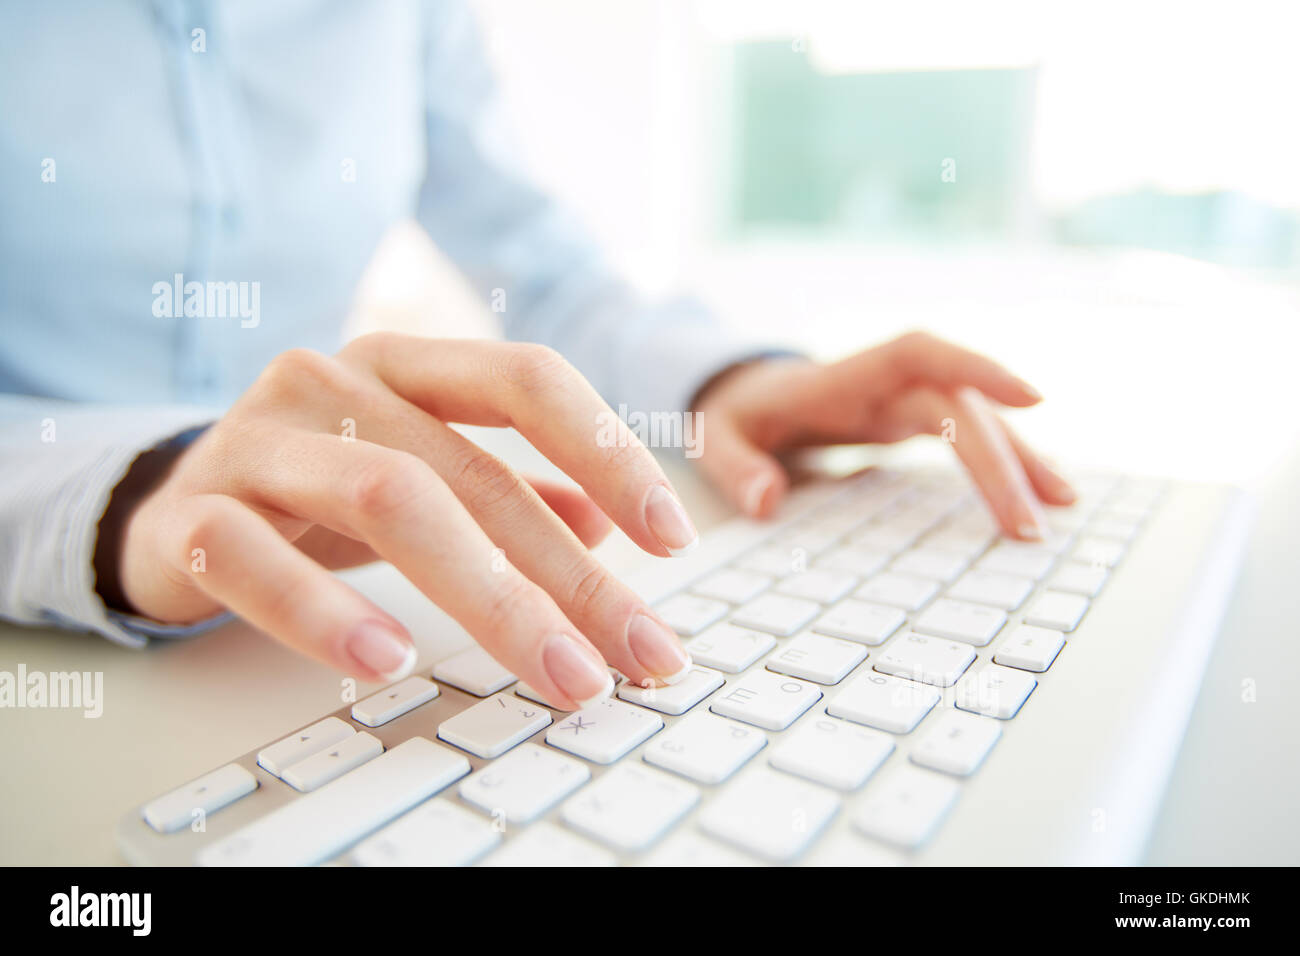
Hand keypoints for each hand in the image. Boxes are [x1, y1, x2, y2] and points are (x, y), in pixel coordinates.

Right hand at [97, 335, 697, 707]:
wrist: (168, 496)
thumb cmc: (319, 484)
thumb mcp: (421, 471)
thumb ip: (508, 488)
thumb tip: (605, 525)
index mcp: (403, 365)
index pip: (526, 380)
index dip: (609, 449)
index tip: (674, 535)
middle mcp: (333, 382)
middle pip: (472, 471)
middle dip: (569, 574)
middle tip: (636, 652)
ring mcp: (257, 440)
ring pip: (386, 500)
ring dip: (486, 596)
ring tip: (555, 672)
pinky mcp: (190, 512)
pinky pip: (254, 558)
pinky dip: (324, 613)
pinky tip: (388, 662)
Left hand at [692, 331, 1075, 537]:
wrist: (740, 395)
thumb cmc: (732, 412)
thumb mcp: (712, 438)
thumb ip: (734, 466)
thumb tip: (765, 501)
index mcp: (845, 376)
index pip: (920, 354)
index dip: (976, 367)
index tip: (1032, 398)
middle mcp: (885, 383)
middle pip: (960, 405)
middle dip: (1001, 459)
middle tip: (1031, 525)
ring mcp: (903, 401)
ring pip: (977, 420)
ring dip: (1021, 458)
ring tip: (1064, 506)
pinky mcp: (910, 422)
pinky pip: (968, 436)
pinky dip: (1003, 463)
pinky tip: (1037, 495)